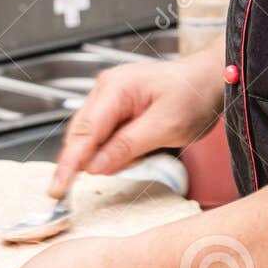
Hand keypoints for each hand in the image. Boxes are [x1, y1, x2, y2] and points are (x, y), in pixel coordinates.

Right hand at [50, 53, 225, 197]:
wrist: (210, 79)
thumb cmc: (193, 94)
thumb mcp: (165, 127)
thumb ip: (127, 147)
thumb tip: (94, 167)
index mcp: (115, 88)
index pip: (85, 132)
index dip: (69, 163)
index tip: (57, 188)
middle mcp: (106, 89)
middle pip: (81, 134)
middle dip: (82, 162)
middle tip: (78, 188)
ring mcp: (110, 97)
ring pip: (91, 137)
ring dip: (106, 156)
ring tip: (145, 152)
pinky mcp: (117, 108)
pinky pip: (105, 135)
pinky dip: (115, 150)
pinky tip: (142, 148)